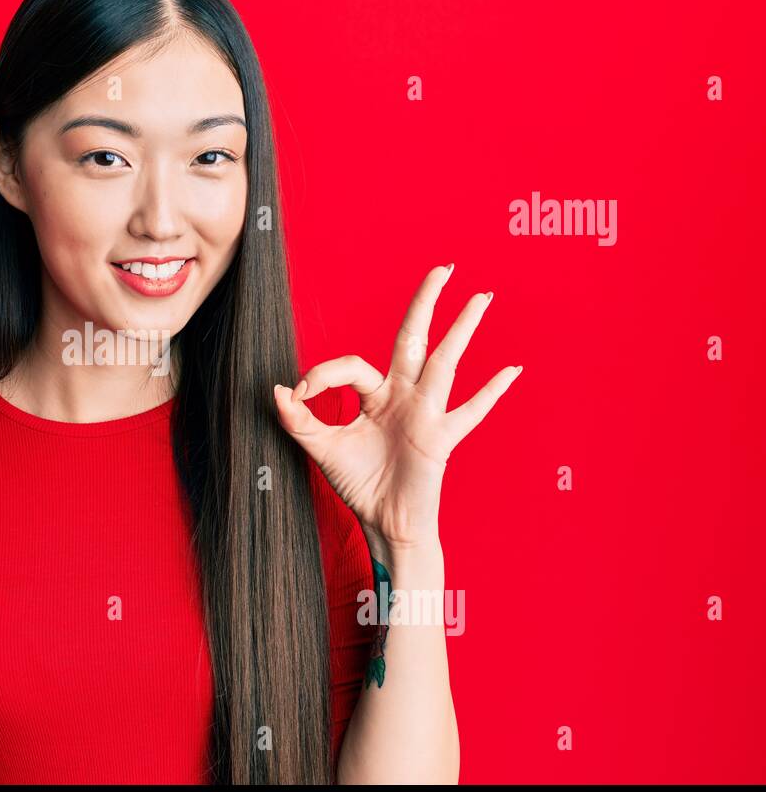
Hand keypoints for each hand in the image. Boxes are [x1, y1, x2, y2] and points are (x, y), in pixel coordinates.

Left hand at [274, 264, 520, 552]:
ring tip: (481, 297)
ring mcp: (426, 414)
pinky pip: (470, 412)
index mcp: (376, 395)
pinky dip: (491, 393)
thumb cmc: (359, 483)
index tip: (299, 395)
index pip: (352, 366)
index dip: (322, 375)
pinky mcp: (440, 439)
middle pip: (414, 339)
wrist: (384, 523)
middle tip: (443, 268)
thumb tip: (279, 390)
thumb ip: (300, 420)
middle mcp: (404, 396)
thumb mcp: (322, 448)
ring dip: (462, 329)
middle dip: (426, 303)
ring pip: (444, 363)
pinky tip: (512, 371)